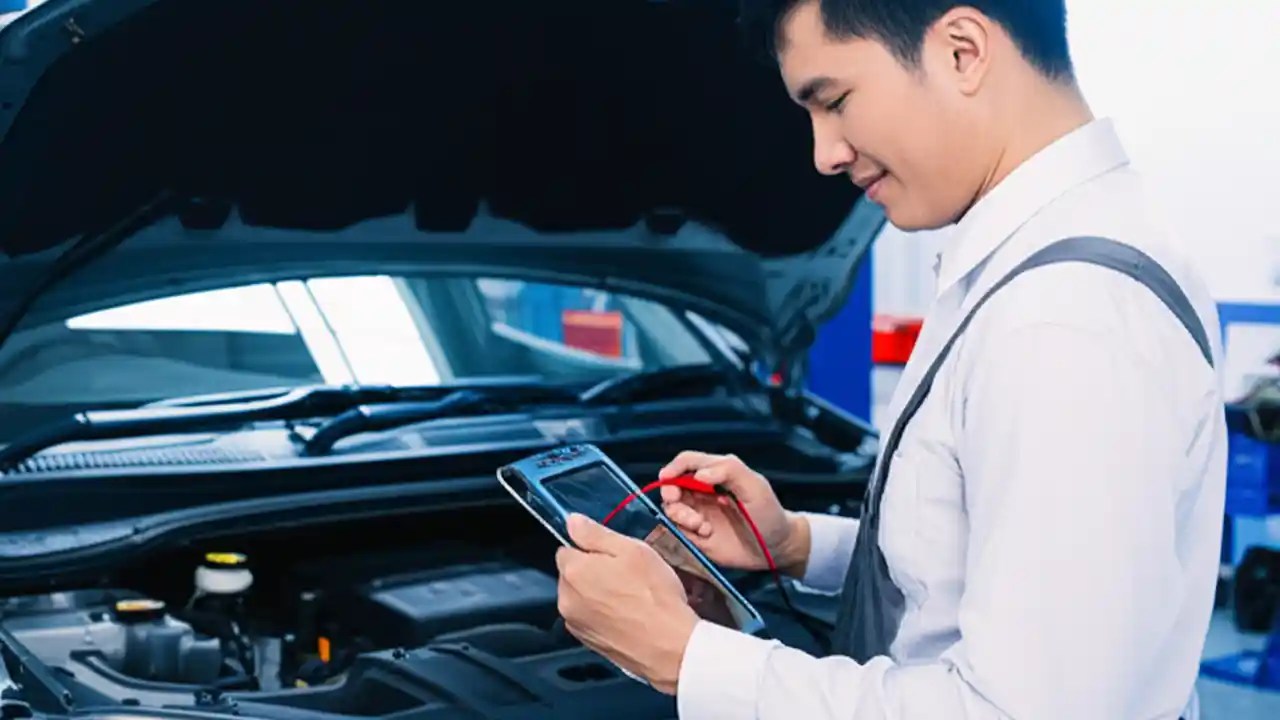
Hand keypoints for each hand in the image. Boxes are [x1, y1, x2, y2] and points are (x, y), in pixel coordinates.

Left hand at [556, 513, 698, 694]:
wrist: (669, 647)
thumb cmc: (655, 595)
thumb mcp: (632, 551)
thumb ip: (596, 534)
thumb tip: (572, 521)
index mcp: (574, 571)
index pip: (567, 547)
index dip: (591, 548)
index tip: (613, 555)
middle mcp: (566, 598)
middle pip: (572, 574)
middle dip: (592, 571)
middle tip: (626, 575)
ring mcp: (575, 623)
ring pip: (580, 596)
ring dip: (596, 593)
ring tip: (629, 597)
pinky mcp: (587, 642)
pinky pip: (588, 618)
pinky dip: (601, 614)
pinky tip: (626, 615)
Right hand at [658, 451, 809, 576]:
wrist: (775, 548)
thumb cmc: (769, 513)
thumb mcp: (755, 487)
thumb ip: (729, 471)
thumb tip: (699, 474)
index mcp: (715, 473)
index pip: (686, 462)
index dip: (673, 467)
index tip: (666, 478)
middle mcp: (702, 492)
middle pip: (671, 485)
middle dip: (670, 493)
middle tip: (678, 502)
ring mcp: (698, 513)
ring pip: (671, 508)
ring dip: (680, 515)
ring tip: (701, 525)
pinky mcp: (696, 535)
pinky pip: (678, 530)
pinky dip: (687, 531)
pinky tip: (706, 534)